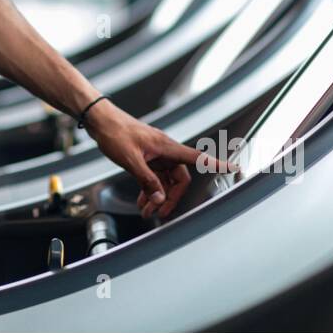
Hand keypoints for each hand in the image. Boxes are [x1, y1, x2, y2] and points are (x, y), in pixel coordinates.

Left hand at [83, 100, 234, 220]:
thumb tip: (160, 198)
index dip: (216, 164)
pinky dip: (149, 189)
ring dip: (158, 196)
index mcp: (166, 147)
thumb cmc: (114, 131)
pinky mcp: (145, 157)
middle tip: (159, 213)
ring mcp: (155, 154)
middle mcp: (164, 150)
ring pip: (164, 180)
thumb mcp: (131, 160)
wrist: (99, 119)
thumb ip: (147, 180)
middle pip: (179, 178)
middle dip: (170, 197)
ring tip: (147, 211)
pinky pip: (153, 177)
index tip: (233, 168)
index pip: (197, 157)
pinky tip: (142, 200)